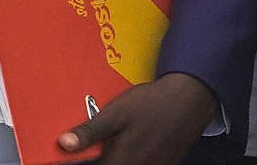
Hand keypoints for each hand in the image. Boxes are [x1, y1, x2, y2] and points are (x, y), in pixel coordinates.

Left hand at [57, 71, 216, 163]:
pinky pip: (136, 163)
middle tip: (93, 141)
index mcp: (120, 163)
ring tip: (116, 140)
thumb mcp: (116, 113)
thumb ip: (89, 132)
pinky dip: (127, 156)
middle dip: (98, 157)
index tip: (71, 157)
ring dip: (114, 157)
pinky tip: (129, 142)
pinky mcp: (160, 164)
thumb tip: (64, 144)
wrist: (192, 98)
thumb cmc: (155, 103)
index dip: (80, 162)